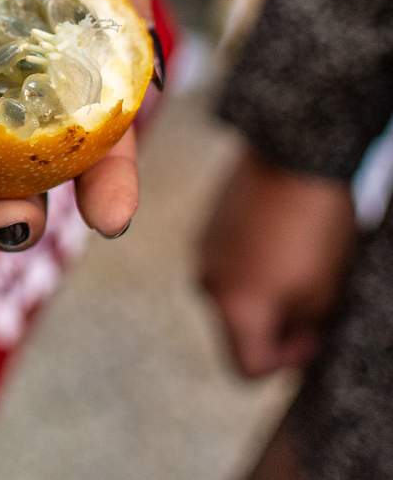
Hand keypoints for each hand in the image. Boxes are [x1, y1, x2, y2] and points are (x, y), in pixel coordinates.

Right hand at [199, 148, 355, 376]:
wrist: (290, 156)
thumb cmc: (313, 227)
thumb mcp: (323, 291)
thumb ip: (302, 328)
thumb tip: (293, 336)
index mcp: (234, 309)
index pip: (247, 369)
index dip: (285, 363)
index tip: (311, 337)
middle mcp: (207, 285)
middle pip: (235, 331)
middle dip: (272, 325)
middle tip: (309, 301)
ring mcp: (203, 253)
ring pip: (230, 295)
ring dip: (260, 292)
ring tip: (295, 264)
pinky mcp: (206, 228)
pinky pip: (226, 263)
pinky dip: (249, 264)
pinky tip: (278, 240)